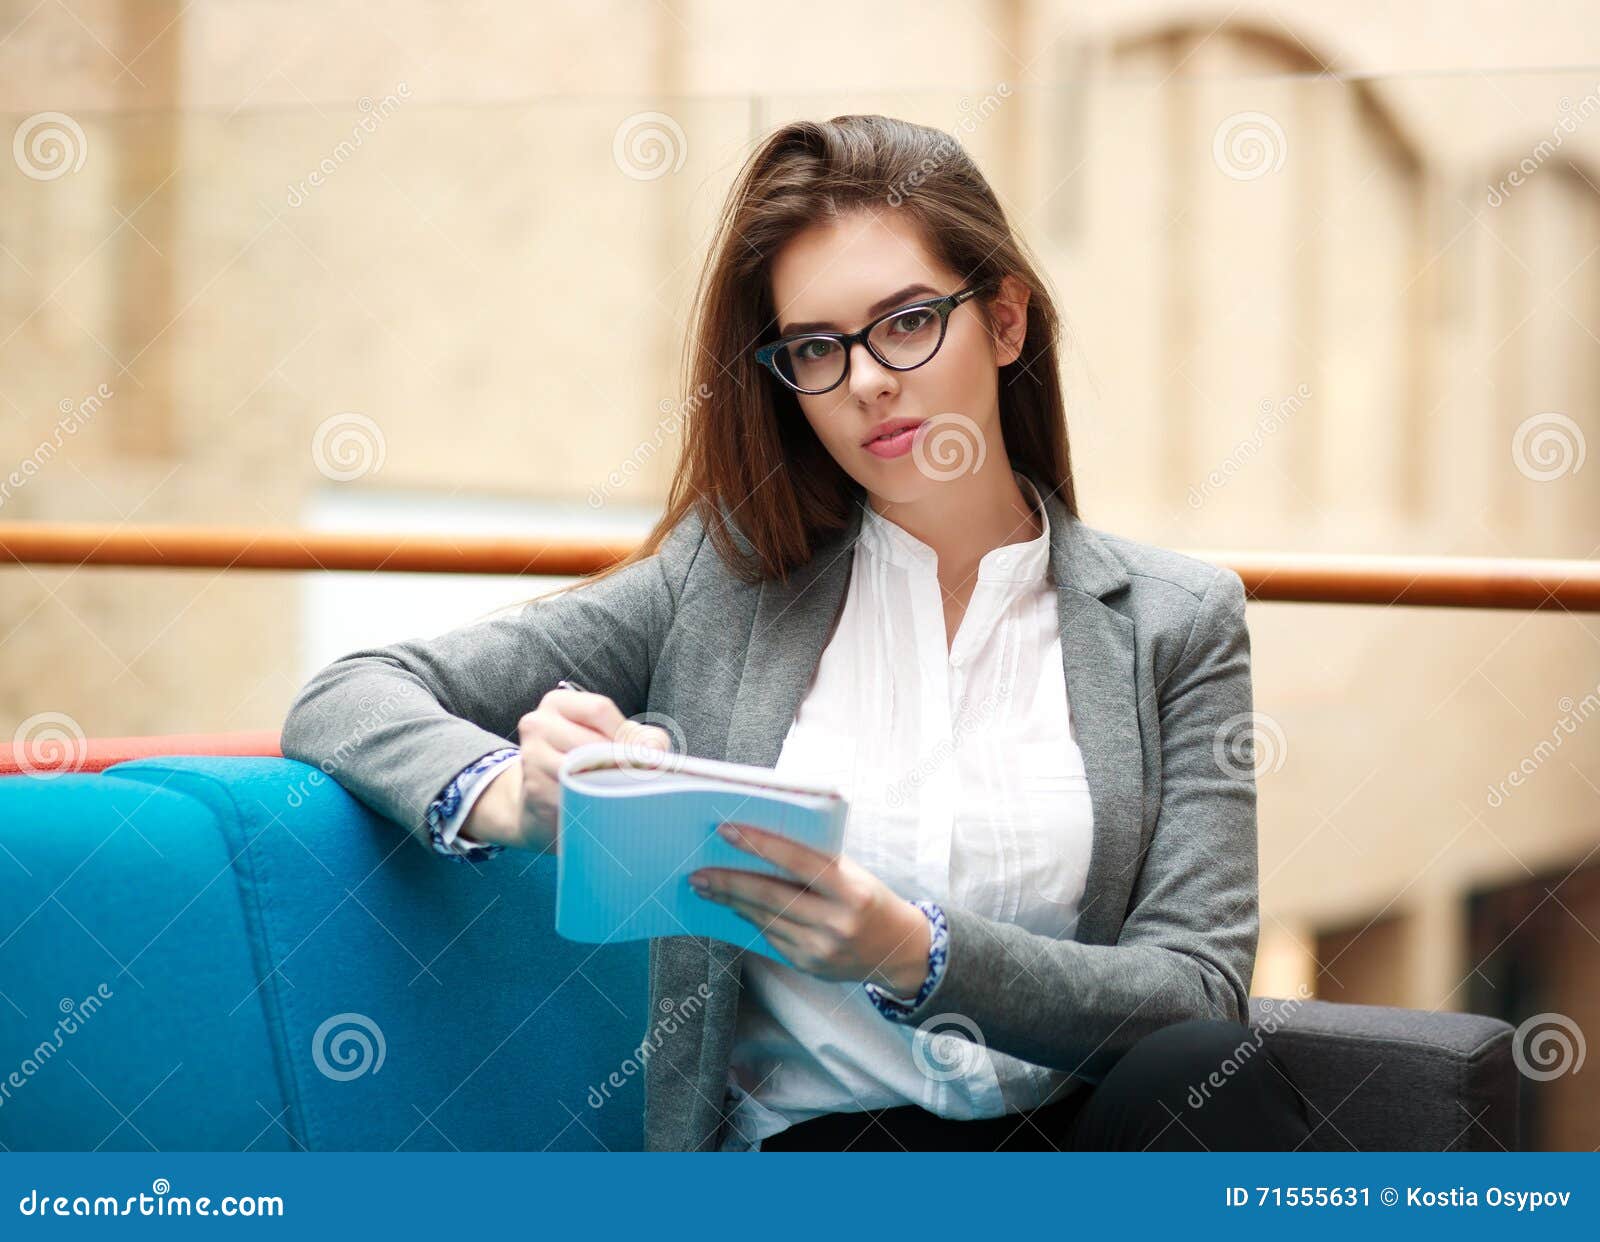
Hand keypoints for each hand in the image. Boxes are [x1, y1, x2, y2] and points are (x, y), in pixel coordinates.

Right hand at [461, 686, 671, 849]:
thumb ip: (640, 737)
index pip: (599, 709)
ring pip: (582, 769)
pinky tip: (601, 805)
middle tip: (639, 777)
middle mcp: (538, 723)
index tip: (642, 754)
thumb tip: (656, 750)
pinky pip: (572, 794)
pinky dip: (592, 801)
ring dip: (608, 783)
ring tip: (622, 790)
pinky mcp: (534, 788)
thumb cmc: (586, 761)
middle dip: (621, 762)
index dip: (626, 733)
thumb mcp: (610, 738)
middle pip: (591, 741)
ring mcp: (532, 757)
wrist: (542, 800)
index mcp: (558, 703)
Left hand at [689, 822, 930, 993]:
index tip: (725, 831)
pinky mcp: (810, 965)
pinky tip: (735, 907)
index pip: (798, 862)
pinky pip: (772, 938)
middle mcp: (837, 922)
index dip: (760, 845)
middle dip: (730, 883)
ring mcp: (822, 948)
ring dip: (732, 902)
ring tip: (706, 887)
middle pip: (771, 897)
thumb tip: (760, 849)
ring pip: (765, 920)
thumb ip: (815, 863)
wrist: (899, 950)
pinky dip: (751, 919)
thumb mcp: (854, 873)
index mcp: (852, 890)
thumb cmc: (870, 898)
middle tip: (698, 872)